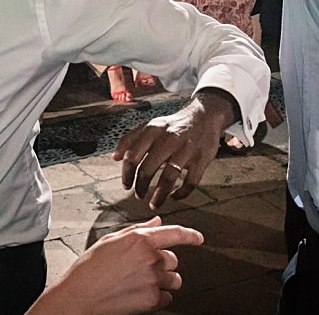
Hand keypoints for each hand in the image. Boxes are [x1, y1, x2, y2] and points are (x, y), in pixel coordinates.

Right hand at [26, 217, 202, 314]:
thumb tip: (156, 222)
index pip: (175, 233)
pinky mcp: (152, 300)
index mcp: (140, 240)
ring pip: (174, 279)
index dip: (190, 235)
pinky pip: (168, 298)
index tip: (198, 238)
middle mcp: (150, 258)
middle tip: (143, 268)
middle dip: (163, 263)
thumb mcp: (111, 240)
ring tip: (143, 282)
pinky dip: (159, 297)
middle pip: (173, 259)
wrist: (80, 296)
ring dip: (164, 280)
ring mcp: (152, 280)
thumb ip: (137, 230)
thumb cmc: (90, 267)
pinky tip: (140, 293)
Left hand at [113, 90, 237, 208]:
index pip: (133, 155)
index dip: (126, 174)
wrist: (203, 115)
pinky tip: (175, 196)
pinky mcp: (201, 159)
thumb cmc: (172, 125)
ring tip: (154, 203)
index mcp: (153, 130)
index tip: (126, 185)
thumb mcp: (150, 126)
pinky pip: (190, 182)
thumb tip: (115, 158)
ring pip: (168, 178)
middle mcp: (168, 139)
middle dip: (141, 187)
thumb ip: (130, 139)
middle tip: (139, 195)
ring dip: (159, 196)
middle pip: (148, 169)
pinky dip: (181, 194)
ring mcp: (186, 149)